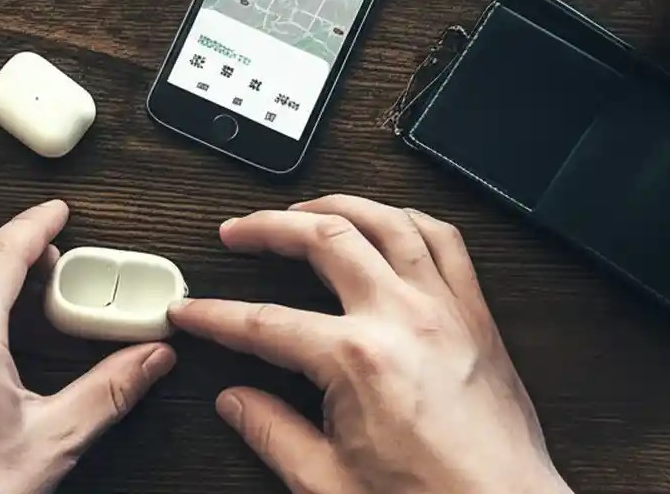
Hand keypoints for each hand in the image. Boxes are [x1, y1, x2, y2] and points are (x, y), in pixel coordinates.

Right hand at [169, 195, 570, 493]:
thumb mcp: (330, 483)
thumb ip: (274, 434)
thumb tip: (235, 402)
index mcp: (357, 359)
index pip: (266, 322)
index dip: (218, 316)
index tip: (192, 312)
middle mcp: (402, 317)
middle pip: (324, 238)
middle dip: (269, 227)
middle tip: (236, 231)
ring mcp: (444, 308)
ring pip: (387, 221)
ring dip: (338, 203)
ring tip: (303, 208)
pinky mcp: (476, 315)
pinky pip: (446, 242)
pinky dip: (410, 219)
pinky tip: (388, 221)